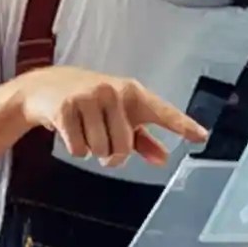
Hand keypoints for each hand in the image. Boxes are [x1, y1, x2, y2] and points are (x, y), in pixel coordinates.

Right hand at [17, 66, 208, 166]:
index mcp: (132, 93)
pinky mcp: (66, 108)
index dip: (183, 125)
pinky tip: (69, 130)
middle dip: (112, 155)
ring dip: (92, 150)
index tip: (202, 136)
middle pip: (123, 147)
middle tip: (103, 143)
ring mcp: (89, 98)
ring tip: (84, 130)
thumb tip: (163, 158)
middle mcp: (114, 92)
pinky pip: (79, 149)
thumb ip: (141, 138)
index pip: (162, 112)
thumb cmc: (90, 102)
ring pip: (100, 150)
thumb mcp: (118, 115)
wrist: (45, 88)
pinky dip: (74, 148)